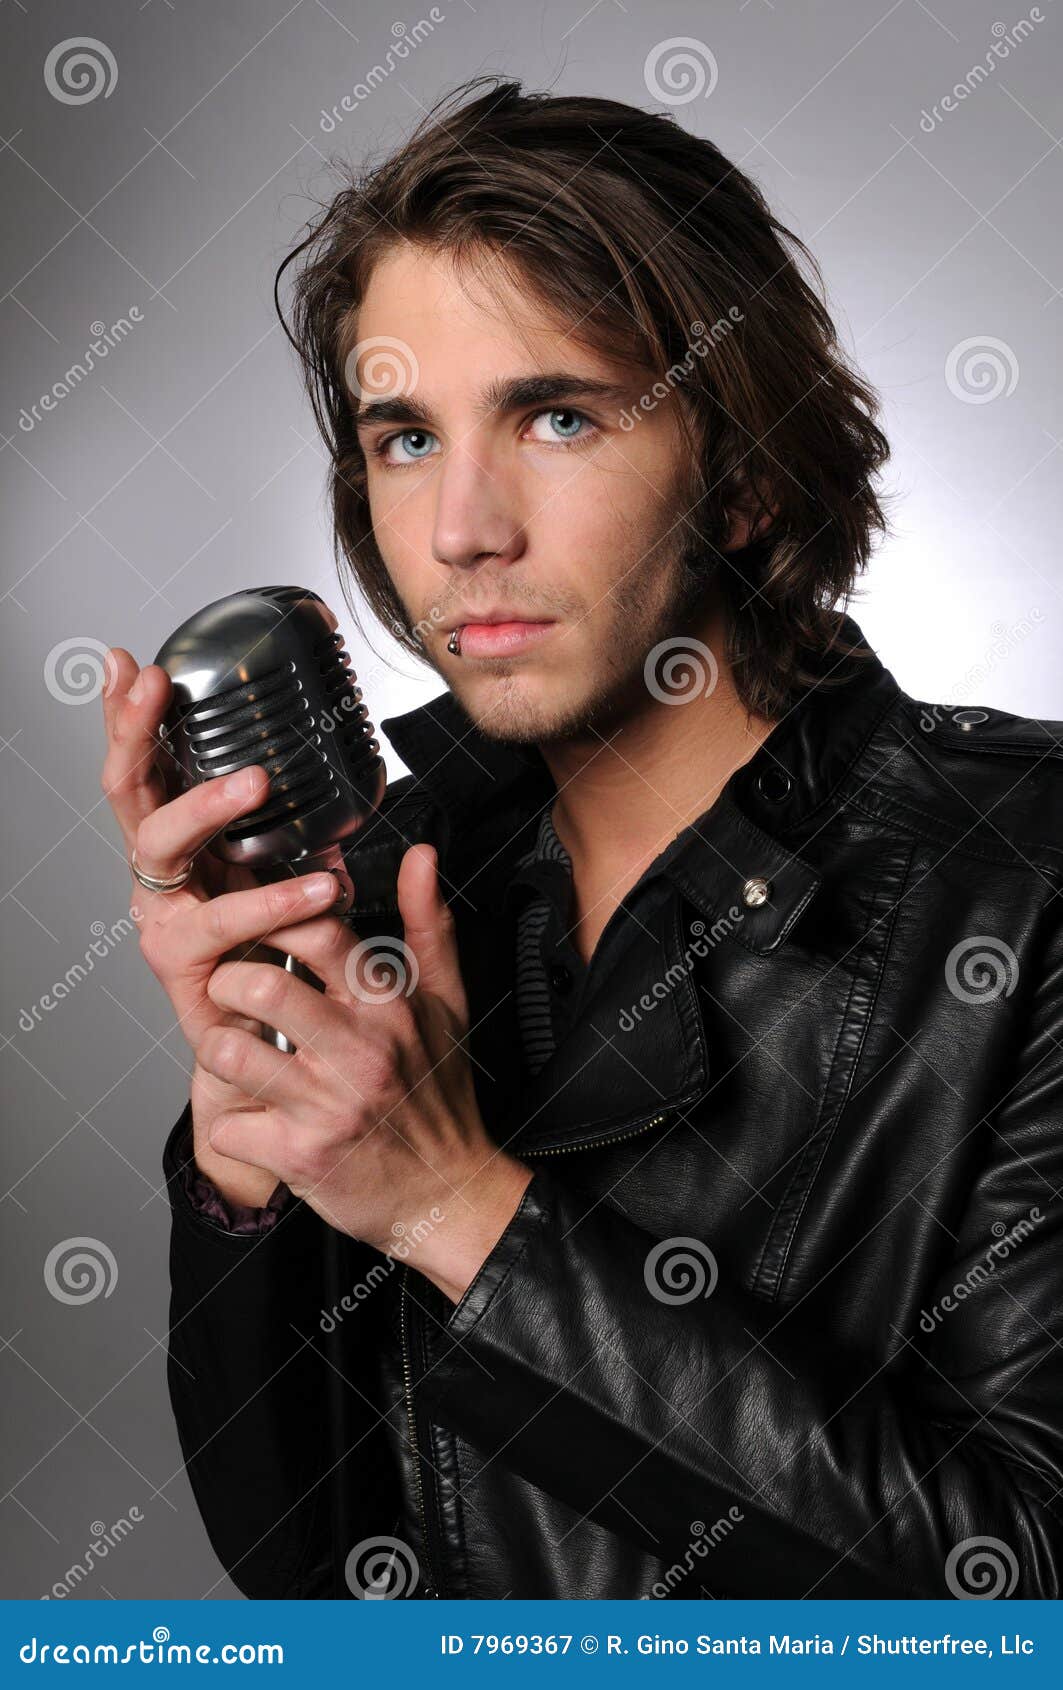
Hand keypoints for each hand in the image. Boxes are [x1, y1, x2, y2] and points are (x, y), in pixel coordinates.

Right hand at [99, 649, 350, 1205]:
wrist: (288, 1078)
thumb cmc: (294, 974)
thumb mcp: (316, 886)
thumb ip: (323, 835)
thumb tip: (356, 786)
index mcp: (193, 849)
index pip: (154, 769)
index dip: (136, 719)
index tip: (136, 664)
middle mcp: (168, 882)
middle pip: (131, 796)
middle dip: (135, 737)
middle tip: (161, 695)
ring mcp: (166, 925)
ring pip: (160, 853)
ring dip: (204, 811)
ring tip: (256, 784)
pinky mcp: (185, 973)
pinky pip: (216, 929)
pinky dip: (269, 904)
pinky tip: (320, 887)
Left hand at [196, 842, 533, 1301]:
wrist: (448, 1194)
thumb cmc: (438, 1092)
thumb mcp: (443, 1003)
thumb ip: (426, 923)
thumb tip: (419, 853)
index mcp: (389, 1005)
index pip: (317, 931)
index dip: (272, 919)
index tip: (258, 927)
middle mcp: (361, 1050)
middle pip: (260, 986)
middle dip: (228, 981)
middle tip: (231, 990)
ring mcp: (329, 1105)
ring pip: (228, 1051)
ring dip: (218, 1049)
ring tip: (235, 1050)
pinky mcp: (302, 1157)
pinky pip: (227, 1127)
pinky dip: (230, 1126)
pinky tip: (254, 1120)